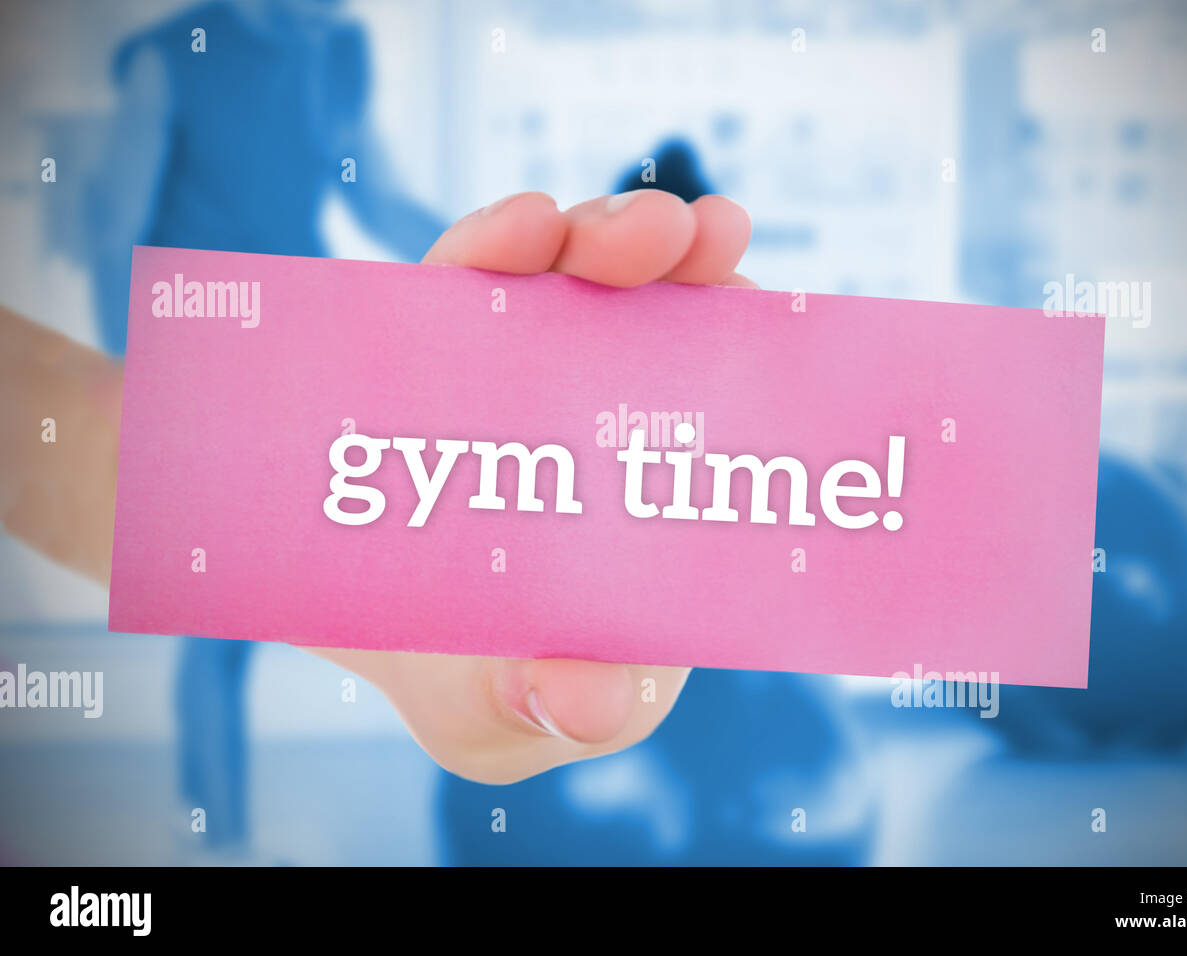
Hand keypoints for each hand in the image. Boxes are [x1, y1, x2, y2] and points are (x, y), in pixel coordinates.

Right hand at [309, 189, 753, 782]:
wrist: (339, 625)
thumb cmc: (458, 675)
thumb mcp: (496, 717)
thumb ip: (542, 710)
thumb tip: (590, 703)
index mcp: (646, 510)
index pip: (711, 419)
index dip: (748, 360)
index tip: (767, 318)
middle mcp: (596, 429)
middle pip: (658, 329)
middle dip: (691, 276)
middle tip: (705, 239)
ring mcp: (519, 378)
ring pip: (576, 284)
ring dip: (611, 239)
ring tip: (634, 228)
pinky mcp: (441, 345)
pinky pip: (473, 281)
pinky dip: (500, 246)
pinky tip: (520, 227)